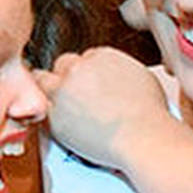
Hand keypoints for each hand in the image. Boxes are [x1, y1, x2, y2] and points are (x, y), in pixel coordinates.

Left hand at [34, 47, 171, 170]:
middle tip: (72, 94)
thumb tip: (115, 77)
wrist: (142, 136)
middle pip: (62, 65)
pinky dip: (51, 115)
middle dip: (66, 77)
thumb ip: (119, 70)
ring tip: (60, 105)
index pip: (84, 57)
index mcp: (100, 56)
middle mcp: (78, 68)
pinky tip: (64, 122)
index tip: (88, 84)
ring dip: (50, 91)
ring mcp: (63, 90)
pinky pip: (44, 109)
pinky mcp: (55, 115)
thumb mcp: (141, 76)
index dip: (85, 72)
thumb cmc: (149, 113)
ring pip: (43, 82)